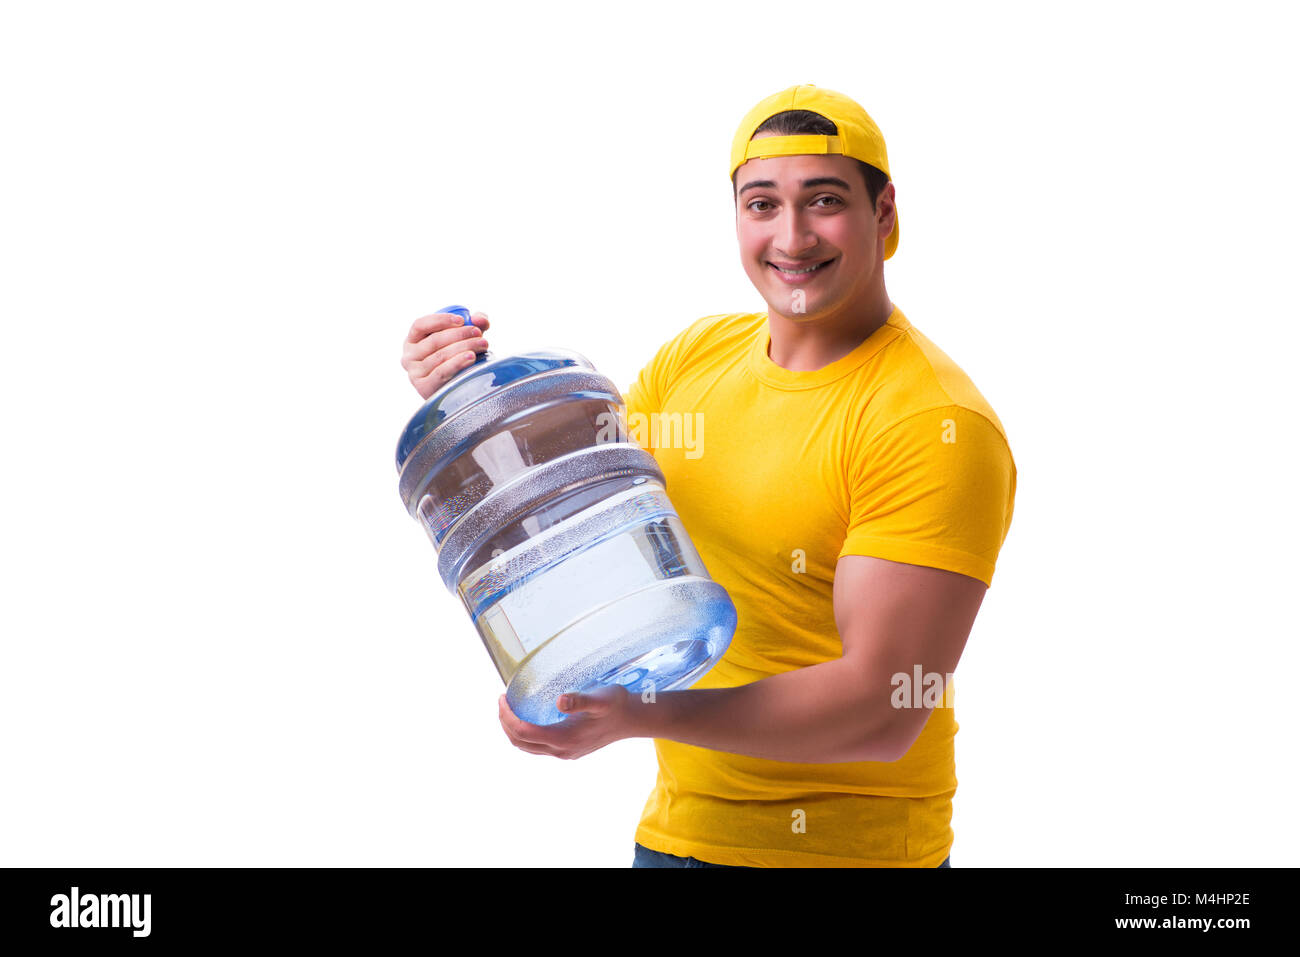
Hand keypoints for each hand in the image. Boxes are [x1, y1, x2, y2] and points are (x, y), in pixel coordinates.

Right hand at [401, 309, 490, 398]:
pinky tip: (471, 357)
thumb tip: (479, 319)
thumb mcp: (463, 339)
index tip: (461, 320)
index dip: (440, 320)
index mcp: (413, 340)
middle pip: (434, 340)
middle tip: (478, 333)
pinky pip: (441, 372)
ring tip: (482, 344)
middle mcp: (409, 356)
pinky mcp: (423, 387)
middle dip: (460, 334)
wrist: (456, 391)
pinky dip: (457, 363)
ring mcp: (414, 373)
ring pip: (440, 356)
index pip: (420, 325)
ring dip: (464, 347)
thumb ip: (472, 324)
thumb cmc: (457, 359)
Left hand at [497, 686, 638, 759]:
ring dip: (513, 730)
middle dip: (505, 723)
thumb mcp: (600, 699)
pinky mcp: (568, 750)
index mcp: (564, 739)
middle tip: (502, 700)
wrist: (632, 720)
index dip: (507, 717)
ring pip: (527, 747)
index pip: (523, 732)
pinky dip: (526, 734)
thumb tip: (560, 701)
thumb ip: (580, 700)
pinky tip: (528, 718)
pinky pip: (538, 747)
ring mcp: (564, 752)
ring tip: (509, 709)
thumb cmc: (616, 705)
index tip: (502, 698)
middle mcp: (561, 750)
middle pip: (521, 742)